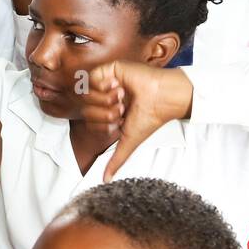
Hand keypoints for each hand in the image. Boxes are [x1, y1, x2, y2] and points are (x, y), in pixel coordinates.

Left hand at [80, 62, 192, 180]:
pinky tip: (120, 86)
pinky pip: (92, 77)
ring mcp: (105, 82)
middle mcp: (103, 97)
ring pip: (86, 94)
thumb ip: (116, 159)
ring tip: (123, 97)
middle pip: (85, 109)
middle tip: (123, 109)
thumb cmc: (149, 118)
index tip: (120, 121)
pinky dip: (105, 85)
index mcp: (106, 112)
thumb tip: (105, 180)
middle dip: (105, 113)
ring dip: (105, 99)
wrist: (163, 99)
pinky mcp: (109, 68)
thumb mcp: (128, 142)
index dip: (103, 123)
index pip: (88, 121)